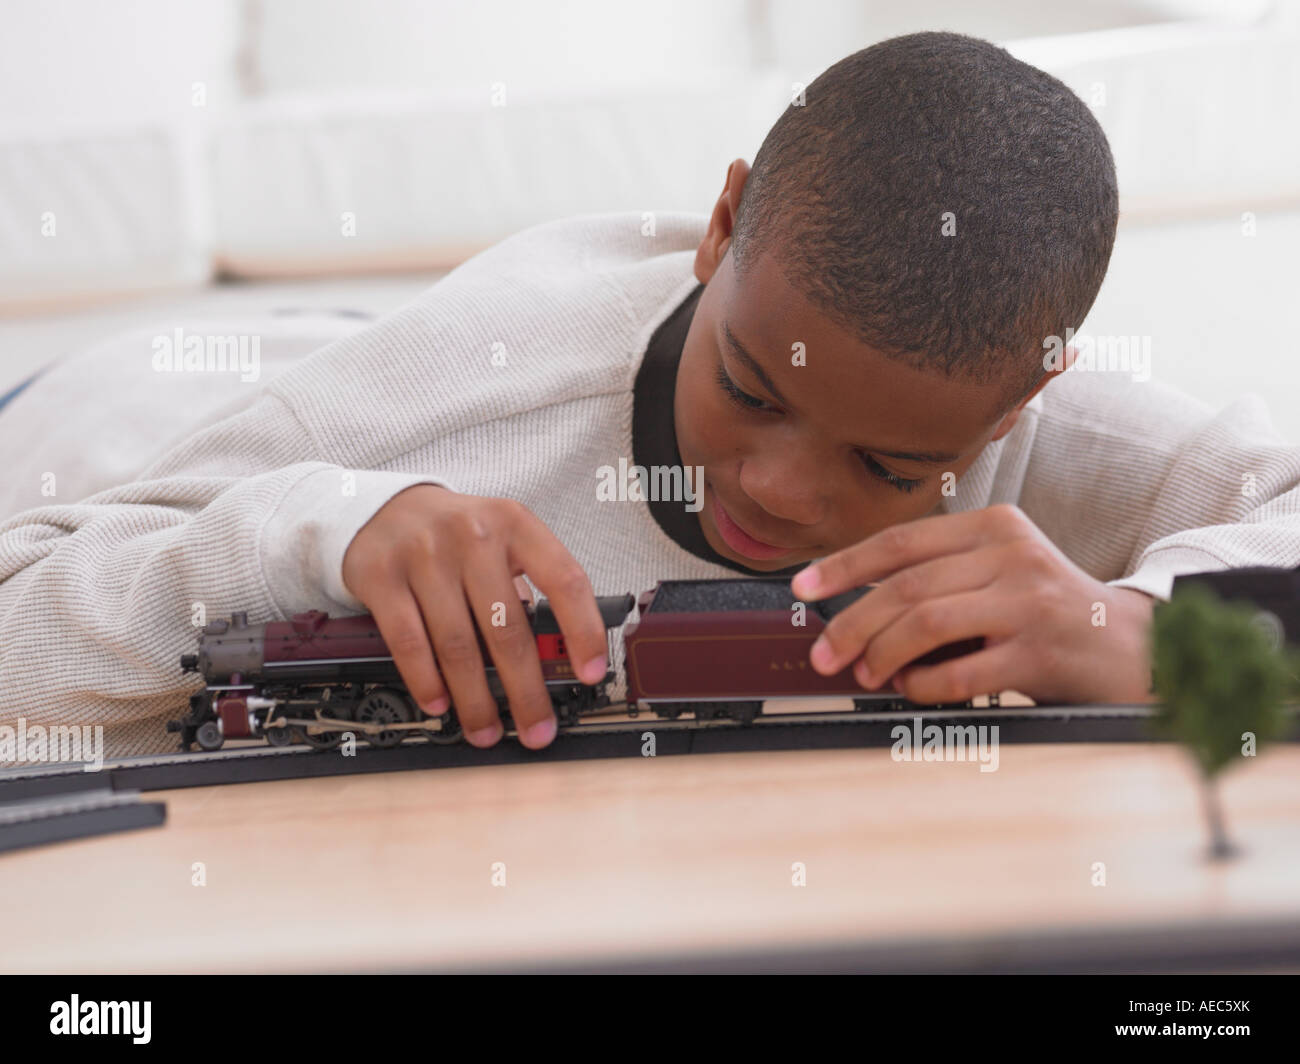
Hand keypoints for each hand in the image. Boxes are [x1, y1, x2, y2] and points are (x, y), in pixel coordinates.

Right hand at [341, 485, 608, 747]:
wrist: (385, 508)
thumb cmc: (456, 533)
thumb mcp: (501, 540)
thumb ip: (526, 585)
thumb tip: (553, 657)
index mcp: (515, 525)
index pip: (564, 579)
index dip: (583, 630)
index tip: (590, 672)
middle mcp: (473, 536)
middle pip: (508, 628)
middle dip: (526, 690)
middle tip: (537, 728)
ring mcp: (425, 555)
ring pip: (458, 644)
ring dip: (475, 699)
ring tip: (486, 729)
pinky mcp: (383, 577)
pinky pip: (409, 642)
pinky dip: (427, 681)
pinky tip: (440, 704)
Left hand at [790, 504, 1156, 704]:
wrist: (1134, 649)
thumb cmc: (1047, 613)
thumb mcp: (1000, 573)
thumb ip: (941, 577)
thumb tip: (853, 608)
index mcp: (995, 526)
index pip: (901, 540)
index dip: (844, 565)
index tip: (803, 588)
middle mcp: (1012, 555)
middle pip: (905, 586)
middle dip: (851, 624)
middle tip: (823, 655)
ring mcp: (1029, 603)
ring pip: (925, 624)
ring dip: (881, 655)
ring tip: (865, 676)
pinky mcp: (1040, 653)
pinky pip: (958, 671)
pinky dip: (922, 685)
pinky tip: (912, 690)